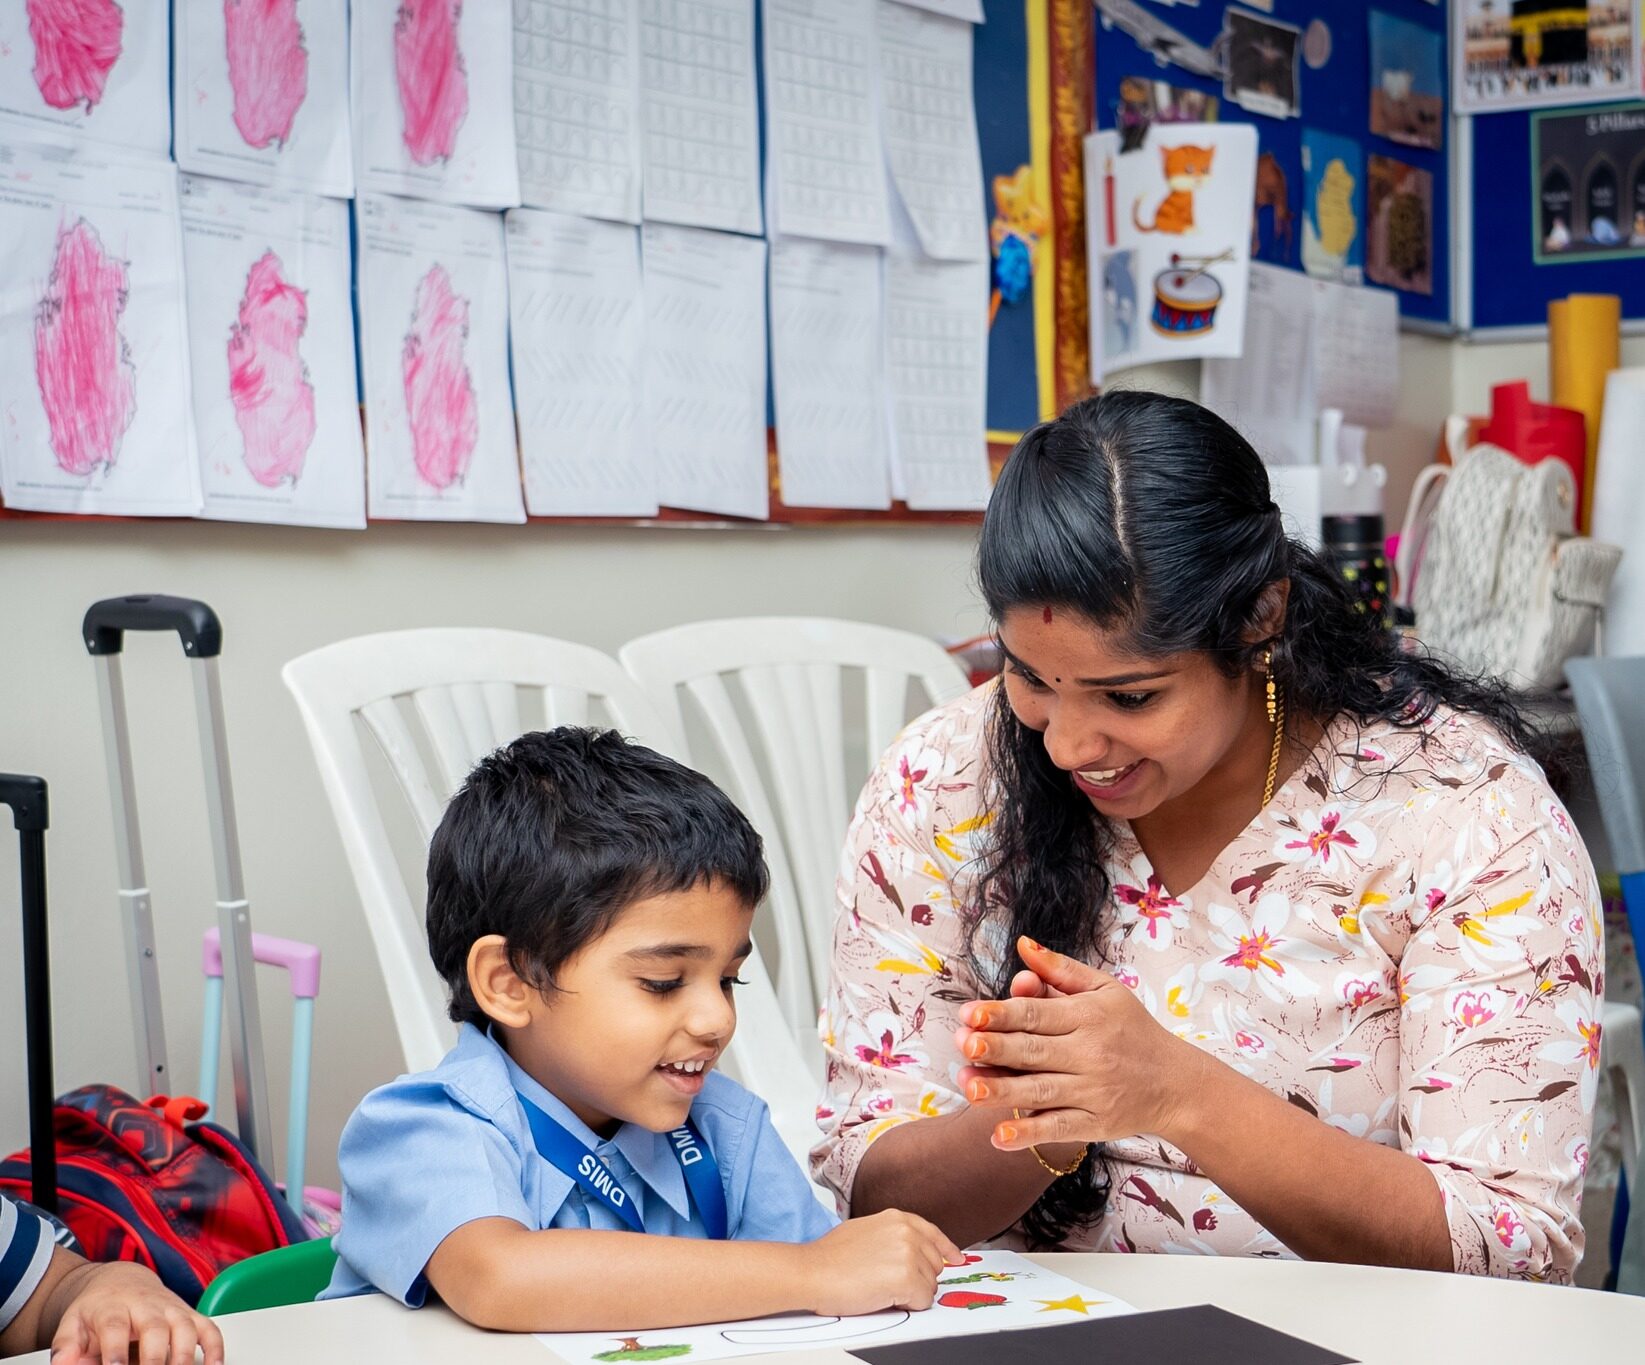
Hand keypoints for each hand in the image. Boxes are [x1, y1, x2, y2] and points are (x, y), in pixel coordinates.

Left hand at [50, 1261, 223, 1364]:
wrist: (121, 1281)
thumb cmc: (97, 1311)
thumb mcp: (71, 1326)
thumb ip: (65, 1348)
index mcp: (113, 1308)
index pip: (115, 1326)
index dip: (116, 1350)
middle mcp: (147, 1306)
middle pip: (156, 1328)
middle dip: (156, 1358)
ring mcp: (172, 1309)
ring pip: (186, 1328)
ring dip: (186, 1356)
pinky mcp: (190, 1315)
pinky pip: (210, 1329)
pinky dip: (216, 1347)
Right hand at [799, 1210, 963, 1314]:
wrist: (812, 1271)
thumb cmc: (830, 1257)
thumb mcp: (866, 1231)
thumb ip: (892, 1236)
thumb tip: (908, 1249)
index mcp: (897, 1218)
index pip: (934, 1233)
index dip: (946, 1249)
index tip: (957, 1258)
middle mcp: (907, 1232)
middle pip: (935, 1264)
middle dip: (918, 1277)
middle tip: (888, 1281)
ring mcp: (908, 1253)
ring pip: (929, 1285)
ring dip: (910, 1293)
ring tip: (880, 1286)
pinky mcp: (906, 1277)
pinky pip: (923, 1300)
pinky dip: (908, 1305)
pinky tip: (885, 1296)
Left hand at [954, 936, 1208, 1152]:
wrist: (1176, 1085)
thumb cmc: (1133, 1030)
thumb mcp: (1105, 990)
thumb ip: (1060, 969)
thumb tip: (1022, 945)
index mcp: (1089, 1016)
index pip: (1037, 1014)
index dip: (1002, 1014)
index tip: (969, 1014)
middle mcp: (1090, 1054)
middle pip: (1035, 1050)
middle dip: (997, 1048)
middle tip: (963, 1044)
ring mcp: (1092, 1092)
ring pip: (1041, 1090)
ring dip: (1003, 1090)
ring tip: (969, 1087)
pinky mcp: (1095, 1125)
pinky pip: (1058, 1128)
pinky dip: (1029, 1133)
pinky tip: (999, 1136)